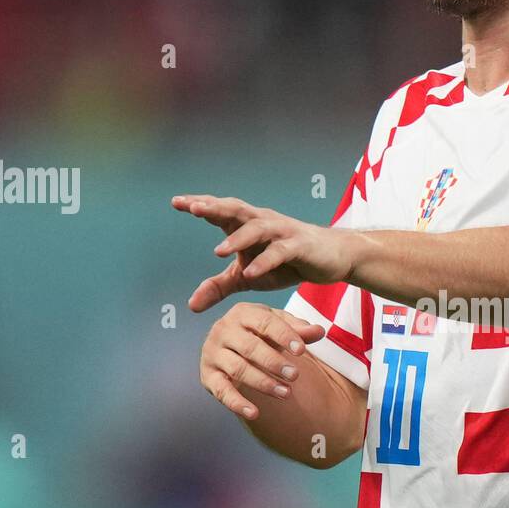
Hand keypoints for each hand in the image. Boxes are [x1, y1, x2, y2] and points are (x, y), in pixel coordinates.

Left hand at [172, 193, 355, 311]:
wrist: (332, 258)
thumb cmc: (287, 263)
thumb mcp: (247, 278)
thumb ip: (220, 287)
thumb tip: (191, 305)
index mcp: (246, 225)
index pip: (220, 211)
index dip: (200, 204)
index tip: (176, 201)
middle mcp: (262, 222)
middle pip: (235, 210)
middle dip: (214, 207)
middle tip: (192, 208)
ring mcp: (282, 232)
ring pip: (257, 228)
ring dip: (238, 238)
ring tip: (217, 252)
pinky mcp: (300, 246)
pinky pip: (280, 252)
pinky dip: (265, 261)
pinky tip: (251, 272)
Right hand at [199, 302, 325, 419]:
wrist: (234, 346)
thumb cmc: (262, 334)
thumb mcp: (281, 327)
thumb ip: (300, 330)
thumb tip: (319, 331)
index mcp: (242, 313)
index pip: (265, 322)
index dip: (284, 336)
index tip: (302, 351)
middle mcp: (223, 330)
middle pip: (250, 347)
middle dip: (274, 362)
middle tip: (295, 375)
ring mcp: (212, 353)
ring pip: (238, 369)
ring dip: (263, 383)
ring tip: (286, 394)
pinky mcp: (207, 376)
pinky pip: (222, 391)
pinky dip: (237, 403)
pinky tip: (254, 413)